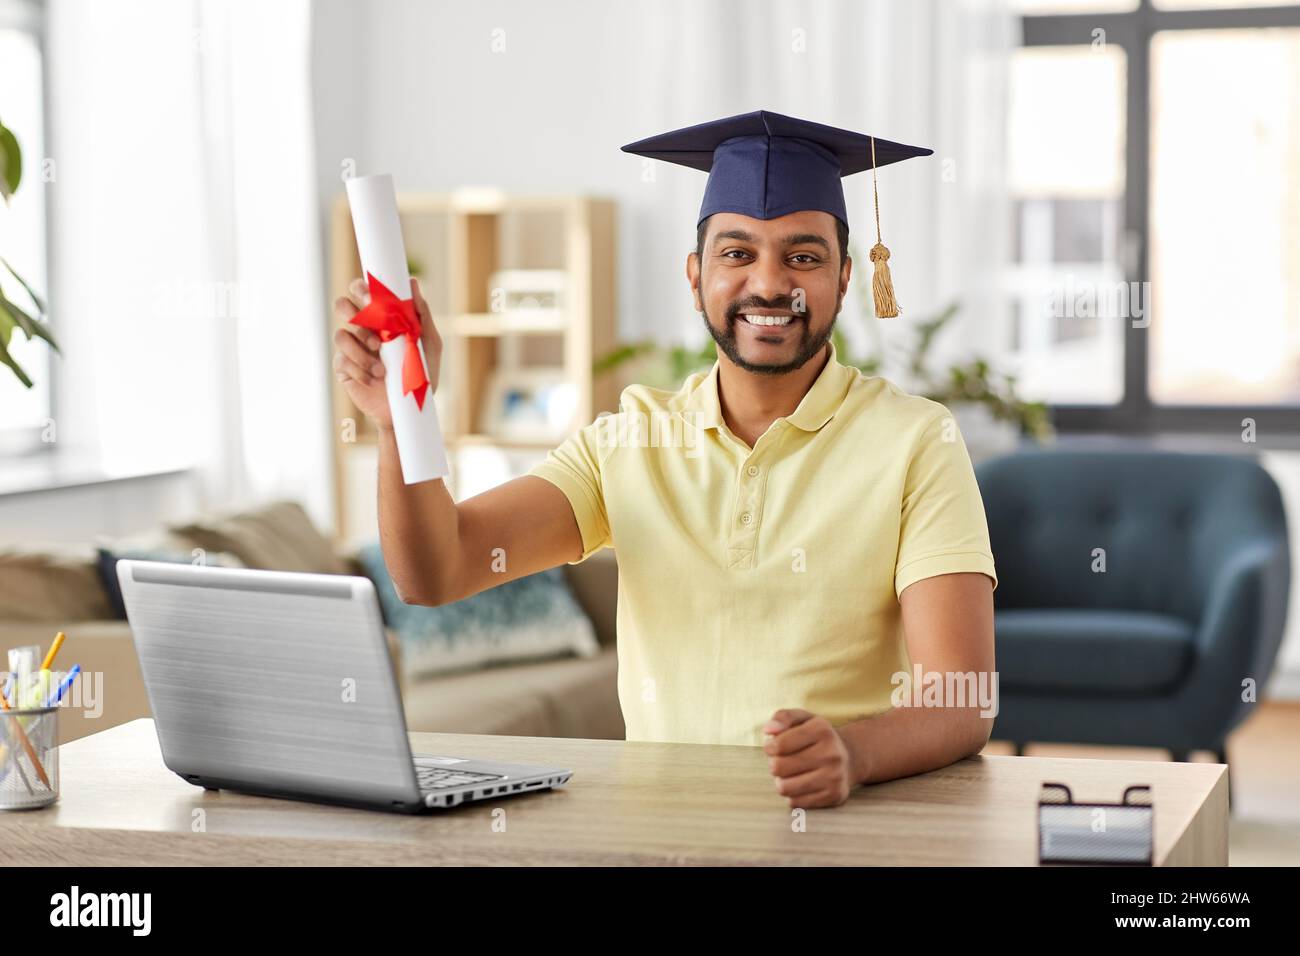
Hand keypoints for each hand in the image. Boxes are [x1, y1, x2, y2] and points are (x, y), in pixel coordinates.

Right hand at [332, 277, 441, 428]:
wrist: (409, 410)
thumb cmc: (420, 375)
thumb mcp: (428, 344)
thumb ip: (421, 314)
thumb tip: (412, 282)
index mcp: (381, 318)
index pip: (363, 292)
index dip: (362, 288)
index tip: (373, 296)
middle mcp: (362, 329)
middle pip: (342, 305)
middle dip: (353, 312)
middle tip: (372, 325)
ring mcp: (351, 348)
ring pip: (341, 335)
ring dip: (362, 351)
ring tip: (382, 367)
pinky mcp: (344, 368)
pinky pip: (342, 360)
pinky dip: (361, 370)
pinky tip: (375, 379)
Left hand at [762, 708, 856, 808]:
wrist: (848, 757)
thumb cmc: (816, 738)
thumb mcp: (802, 719)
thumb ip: (782, 717)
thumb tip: (769, 730)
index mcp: (822, 729)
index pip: (779, 745)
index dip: (769, 747)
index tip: (772, 747)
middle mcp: (832, 753)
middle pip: (779, 767)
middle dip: (774, 764)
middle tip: (783, 761)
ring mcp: (835, 776)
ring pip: (785, 788)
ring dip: (782, 781)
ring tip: (790, 774)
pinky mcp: (834, 795)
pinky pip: (795, 802)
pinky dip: (793, 794)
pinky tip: (802, 784)